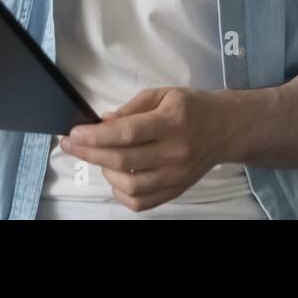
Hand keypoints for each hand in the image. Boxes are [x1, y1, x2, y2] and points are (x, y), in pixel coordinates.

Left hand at [57, 87, 236, 211]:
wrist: (226, 128)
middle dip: (90, 153)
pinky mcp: (176, 190)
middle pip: (123, 160)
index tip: (75, 133)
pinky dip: (122, 193)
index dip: (97, 136)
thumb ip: (132, 108)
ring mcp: (176, 176)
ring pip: (130, 186)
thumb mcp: (164, 94)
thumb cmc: (192, 107)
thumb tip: (103, 122)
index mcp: (172, 122)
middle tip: (71, 145)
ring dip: (106, 173)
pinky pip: (141, 202)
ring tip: (102, 158)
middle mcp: (175, 152)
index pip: (128, 133)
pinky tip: (117, 176)